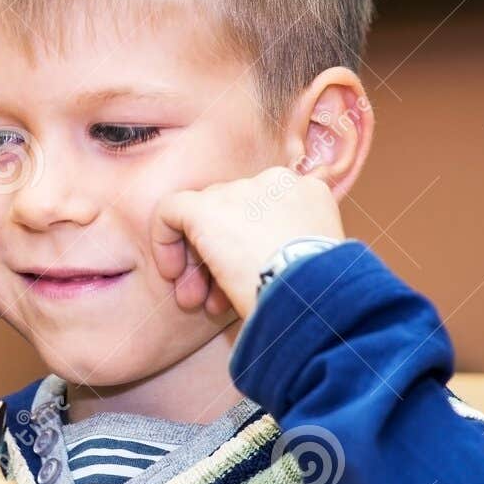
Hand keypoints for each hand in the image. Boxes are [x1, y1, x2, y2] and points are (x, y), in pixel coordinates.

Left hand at [150, 167, 344, 319]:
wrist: (313, 296)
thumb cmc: (318, 294)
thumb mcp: (313, 263)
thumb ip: (290, 245)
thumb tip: (263, 255)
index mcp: (305, 194)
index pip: (262, 213)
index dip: (247, 247)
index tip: (247, 279)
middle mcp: (274, 182)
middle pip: (231, 214)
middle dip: (218, 258)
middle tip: (211, 298)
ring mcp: (240, 191)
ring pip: (204, 217)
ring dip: (197, 262)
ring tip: (194, 301)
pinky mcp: (206, 208)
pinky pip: (170, 211)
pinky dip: (165, 241)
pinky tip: (173, 274)